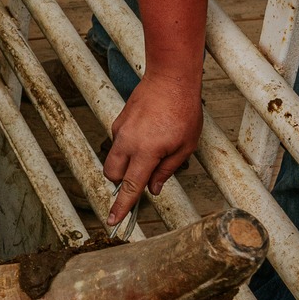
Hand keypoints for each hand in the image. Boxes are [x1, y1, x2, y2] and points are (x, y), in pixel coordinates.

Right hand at [103, 74, 203, 225]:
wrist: (170, 78)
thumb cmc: (183, 111)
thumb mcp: (186, 146)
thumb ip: (167, 171)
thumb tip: (153, 188)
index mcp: (146, 152)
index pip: (130, 186)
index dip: (122, 207)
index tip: (114, 221)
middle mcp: (128, 143)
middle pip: (113, 175)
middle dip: (121, 184)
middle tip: (141, 180)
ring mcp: (120, 131)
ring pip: (113, 159)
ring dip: (125, 165)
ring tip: (152, 152)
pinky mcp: (119, 121)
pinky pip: (118, 143)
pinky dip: (128, 148)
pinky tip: (148, 135)